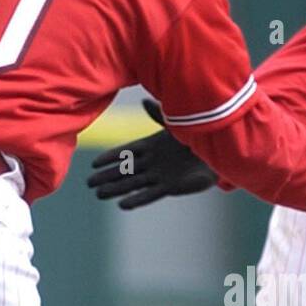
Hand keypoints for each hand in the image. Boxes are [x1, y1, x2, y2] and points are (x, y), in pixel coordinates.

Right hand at [86, 99, 217, 208]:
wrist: (215, 154)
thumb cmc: (195, 137)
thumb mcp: (175, 123)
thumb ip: (158, 115)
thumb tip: (144, 101)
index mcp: (150, 146)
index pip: (126, 152)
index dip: (110, 157)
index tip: (94, 164)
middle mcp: (152, 162)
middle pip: (124, 170)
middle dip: (107, 176)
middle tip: (89, 183)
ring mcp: (159, 176)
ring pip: (133, 183)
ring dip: (116, 188)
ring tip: (99, 194)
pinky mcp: (169, 187)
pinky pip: (150, 194)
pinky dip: (136, 199)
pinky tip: (123, 204)